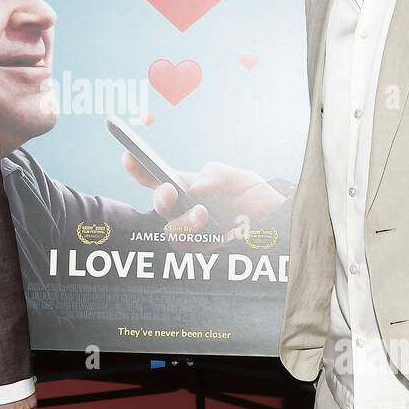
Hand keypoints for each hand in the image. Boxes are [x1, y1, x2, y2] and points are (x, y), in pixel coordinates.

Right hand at [121, 152, 284, 249]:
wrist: (280, 224)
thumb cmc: (255, 198)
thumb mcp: (241, 177)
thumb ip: (218, 174)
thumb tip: (196, 187)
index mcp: (188, 188)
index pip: (157, 179)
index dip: (139, 169)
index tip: (128, 155)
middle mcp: (185, 212)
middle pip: (161, 207)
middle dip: (161, 199)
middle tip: (170, 191)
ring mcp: (193, 234)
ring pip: (174, 232)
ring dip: (183, 222)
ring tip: (201, 213)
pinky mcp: (205, 253)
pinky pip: (195, 249)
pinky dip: (205, 239)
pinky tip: (221, 233)